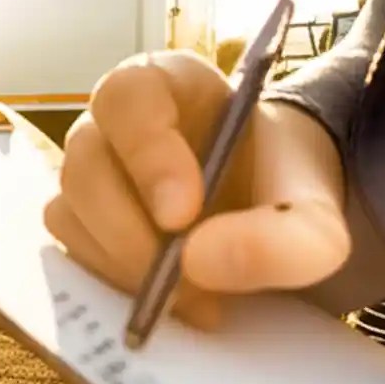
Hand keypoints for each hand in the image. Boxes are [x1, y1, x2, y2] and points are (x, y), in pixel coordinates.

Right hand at [42, 50, 351, 328]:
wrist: (273, 220)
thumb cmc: (283, 193)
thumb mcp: (313, 217)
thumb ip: (283, 236)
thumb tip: (197, 260)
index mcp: (166, 84)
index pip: (128, 96)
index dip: (146, 153)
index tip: (181, 216)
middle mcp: (112, 123)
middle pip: (86, 163)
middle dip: (130, 230)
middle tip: (185, 280)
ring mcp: (88, 172)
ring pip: (71, 212)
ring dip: (125, 263)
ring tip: (194, 298)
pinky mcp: (80, 221)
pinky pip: (73, 251)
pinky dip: (115, 282)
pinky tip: (169, 299)